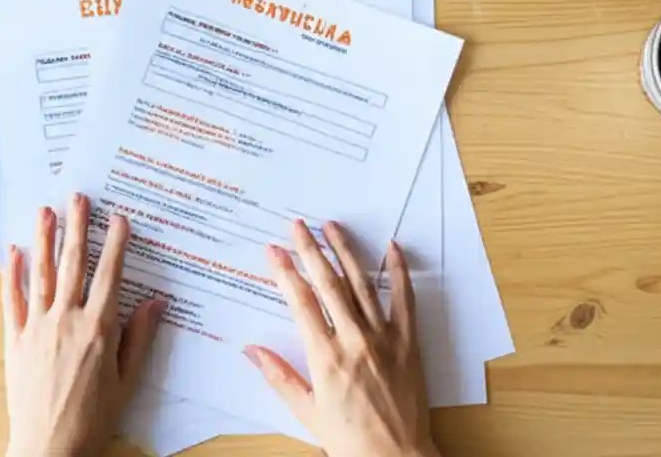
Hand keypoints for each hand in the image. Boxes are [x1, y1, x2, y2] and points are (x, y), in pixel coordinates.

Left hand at [2, 194, 166, 456]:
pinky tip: (14, 252)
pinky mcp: (15, 340)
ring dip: (44, 239)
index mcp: (98, 329)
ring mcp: (37, 328)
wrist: (49, 447)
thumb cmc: (93, 418)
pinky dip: (12, 274)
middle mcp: (66, 321)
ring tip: (45, 211)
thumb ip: (139, 337)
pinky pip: (12, 300)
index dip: (116, 245)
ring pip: (41, 274)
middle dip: (77, 228)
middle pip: (74, 265)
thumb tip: (154, 301)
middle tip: (78, 198)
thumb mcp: (127, 380)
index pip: (110, 276)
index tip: (119, 219)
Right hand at [245, 220, 438, 456]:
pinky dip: (399, 272)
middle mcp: (354, 340)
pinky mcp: (408, 343)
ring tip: (333, 226)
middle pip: (328, 284)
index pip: (300, 302)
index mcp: (325, 357)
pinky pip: (404, 300)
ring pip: (362, 284)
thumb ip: (280, 376)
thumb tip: (252, 350)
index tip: (273, 250)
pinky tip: (392, 249)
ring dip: (346, 252)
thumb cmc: (350, 440)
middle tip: (298, 225)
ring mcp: (384, 338)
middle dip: (310, 250)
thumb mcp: (306, 411)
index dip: (285, 272)